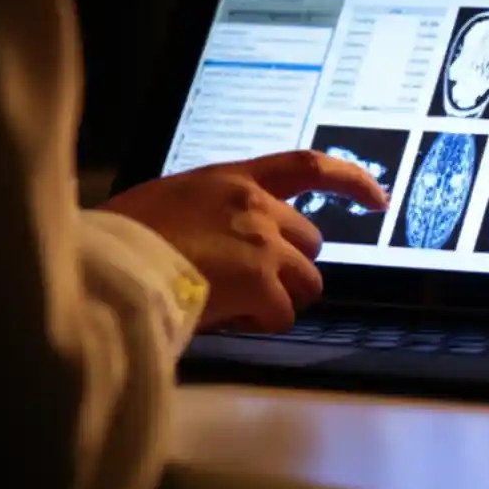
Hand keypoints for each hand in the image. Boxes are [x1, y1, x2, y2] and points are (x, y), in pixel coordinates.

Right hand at [100, 150, 387, 331]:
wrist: (109, 265)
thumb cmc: (123, 236)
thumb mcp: (171, 200)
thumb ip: (214, 211)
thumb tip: (230, 238)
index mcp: (233, 179)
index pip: (307, 166)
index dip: (350, 181)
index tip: (379, 198)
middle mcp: (257, 206)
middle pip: (311, 243)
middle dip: (291, 267)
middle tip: (252, 285)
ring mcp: (264, 245)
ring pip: (306, 282)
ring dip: (280, 298)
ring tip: (234, 303)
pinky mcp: (261, 283)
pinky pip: (282, 314)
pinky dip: (260, 323)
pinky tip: (225, 317)